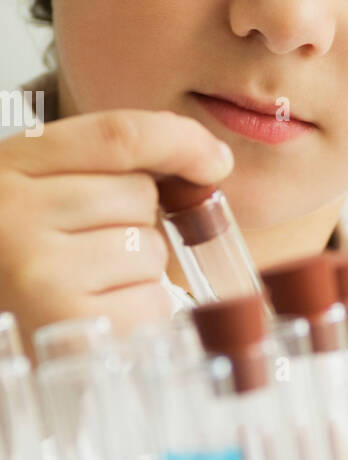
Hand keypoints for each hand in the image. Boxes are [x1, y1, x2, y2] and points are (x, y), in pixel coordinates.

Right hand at [0, 108, 232, 359]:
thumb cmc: (14, 258)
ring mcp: (44, 272)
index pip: (117, 135)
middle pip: (140, 196)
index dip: (181, 142)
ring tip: (87, 287)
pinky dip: (140, 312)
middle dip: (137, 220)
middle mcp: (19, 213)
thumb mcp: (31, 192)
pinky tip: (97, 316)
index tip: (215, 160)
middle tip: (89, 249)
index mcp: (10, 167)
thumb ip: (97, 167)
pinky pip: (150, 302)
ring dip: (139, 271)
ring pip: (151, 251)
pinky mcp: (71, 323)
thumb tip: (208, 161)